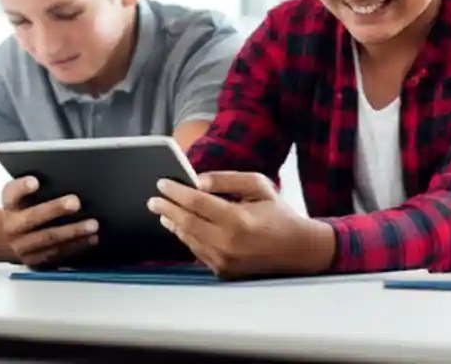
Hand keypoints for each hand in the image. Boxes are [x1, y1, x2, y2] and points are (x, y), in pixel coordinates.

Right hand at [1, 176, 98, 268]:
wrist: (3, 238)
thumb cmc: (22, 209)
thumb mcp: (21, 195)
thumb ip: (34, 186)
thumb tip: (65, 171)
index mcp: (10, 204)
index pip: (12, 193)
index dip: (22, 187)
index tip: (34, 182)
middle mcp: (13, 226)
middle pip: (32, 218)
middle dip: (54, 209)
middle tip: (75, 202)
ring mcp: (22, 246)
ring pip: (48, 239)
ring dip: (72, 232)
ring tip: (92, 224)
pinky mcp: (35, 260)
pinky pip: (57, 254)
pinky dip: (76, 246)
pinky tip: (92, 238)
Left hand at [147, 172, 334, 278]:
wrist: (297, 249)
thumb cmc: (278, 214)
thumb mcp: (259, 186)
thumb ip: (227, 180)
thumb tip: (197, 182)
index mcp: (237, 219)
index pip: (196, 202)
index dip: (176, 191)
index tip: (163, 183)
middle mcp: (227, 243)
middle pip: (186, 222)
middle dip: (167, 208)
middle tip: (154, 200)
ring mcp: (224, 260)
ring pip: (188, 239)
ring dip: (174, 224)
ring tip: (164, 212)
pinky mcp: (223, 271)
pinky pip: (198, 251)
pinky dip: (188, 238)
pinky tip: (182, 227)